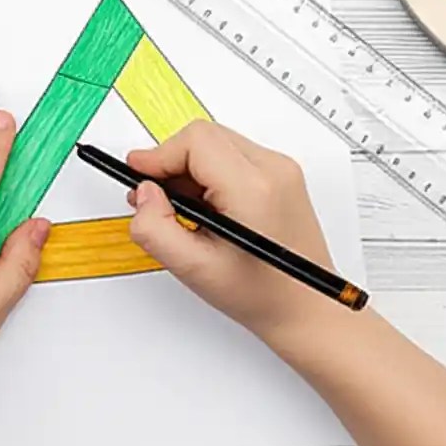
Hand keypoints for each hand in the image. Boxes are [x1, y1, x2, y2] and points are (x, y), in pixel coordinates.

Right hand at [125, 121, 339, 341]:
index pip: (195, 141)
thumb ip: (155, 228)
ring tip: (183, 209)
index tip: (138, 174)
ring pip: (218, 143)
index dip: (159, 155)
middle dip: (172, 162)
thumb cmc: (263, 294)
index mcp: (254, 189)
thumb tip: (144, 194)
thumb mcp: (194, 268)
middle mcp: (274, 170)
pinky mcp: (283, 176)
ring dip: (191, 169)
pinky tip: (207, 208)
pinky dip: (211, 174)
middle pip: (205, 137)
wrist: (307, 307)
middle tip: (155, 198)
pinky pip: (234, 156)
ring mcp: (282, 170)